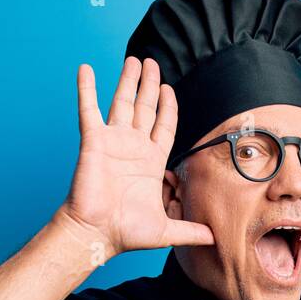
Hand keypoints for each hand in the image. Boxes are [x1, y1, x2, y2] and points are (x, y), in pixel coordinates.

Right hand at [59, 56, 213, 261]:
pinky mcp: (93, 141)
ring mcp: (113, 141)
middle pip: (145, 108)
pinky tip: (86, 68)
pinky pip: (89, 109)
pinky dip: (86, 88)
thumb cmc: (126, 233)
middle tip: (152, 64)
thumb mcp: (166, 230)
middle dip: (150, 86)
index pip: (163, 127)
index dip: (168, 108)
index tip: (169, 89)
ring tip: (134, 60)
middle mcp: (133, 147)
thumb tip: (214, 239)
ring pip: (122, 103)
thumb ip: (190, 230)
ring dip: (128, 81)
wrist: (97, 233)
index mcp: (151, 162)